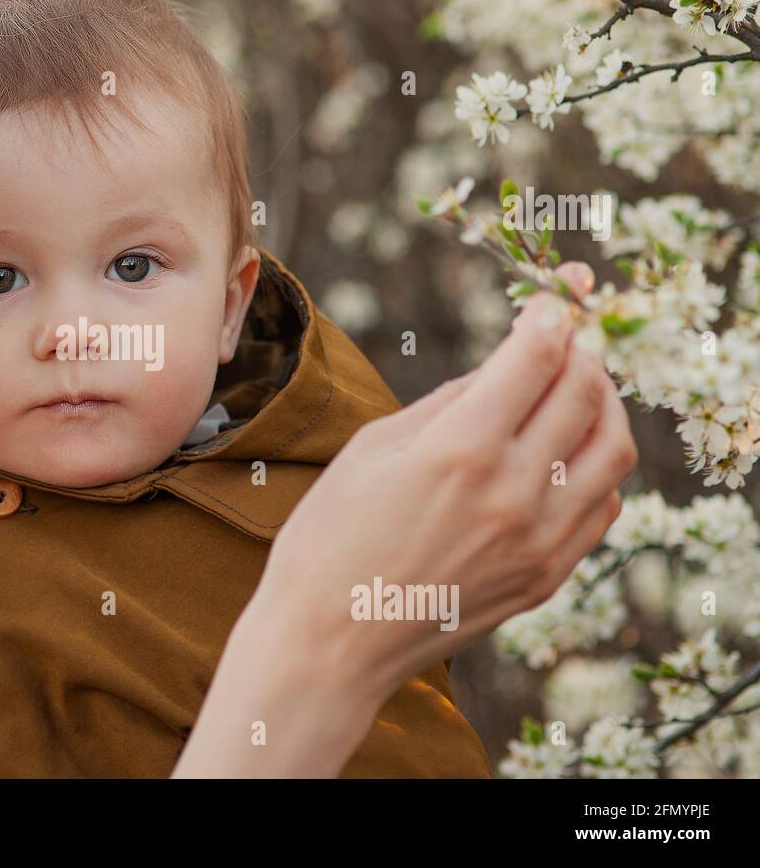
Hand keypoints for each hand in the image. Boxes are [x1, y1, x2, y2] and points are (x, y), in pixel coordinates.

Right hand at [268, 261, 633, 703]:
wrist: (330, 641)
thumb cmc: (330, 537)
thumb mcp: (372, 449)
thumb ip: (445, 404)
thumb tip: (498, 371)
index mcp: (460, 449)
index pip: (536, 357)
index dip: (550, 316)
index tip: (551, 301)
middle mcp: (513, 491)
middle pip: (584, 392)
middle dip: (580, 350)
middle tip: (566, 337)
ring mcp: (538, 540)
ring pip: (612, 449)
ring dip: (604, 405)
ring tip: (579, 390)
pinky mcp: (545, 577)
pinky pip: (603, 507)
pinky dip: (598, 467)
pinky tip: (569, 455)